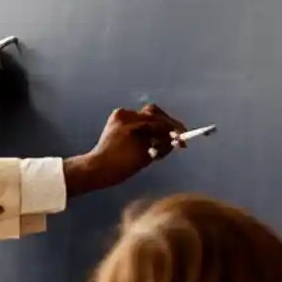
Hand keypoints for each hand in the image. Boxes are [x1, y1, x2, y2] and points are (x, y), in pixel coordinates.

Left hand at [63, 104, 187, 197]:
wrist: (97, 168)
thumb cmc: (120, 166)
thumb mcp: (145, 156)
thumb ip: (162, 145)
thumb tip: (176, 139)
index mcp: (131, 123)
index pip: (159, 121)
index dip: (173, 129)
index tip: (183, 138)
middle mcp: (125, 115)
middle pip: (154, 113)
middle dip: (167, 125)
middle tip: (178, 136)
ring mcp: (120, 116)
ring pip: (147, 116)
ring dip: (157, 126)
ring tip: (164, 141)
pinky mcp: (117, 120)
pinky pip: (138, 120)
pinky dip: (147, 128)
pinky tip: (151, 139)